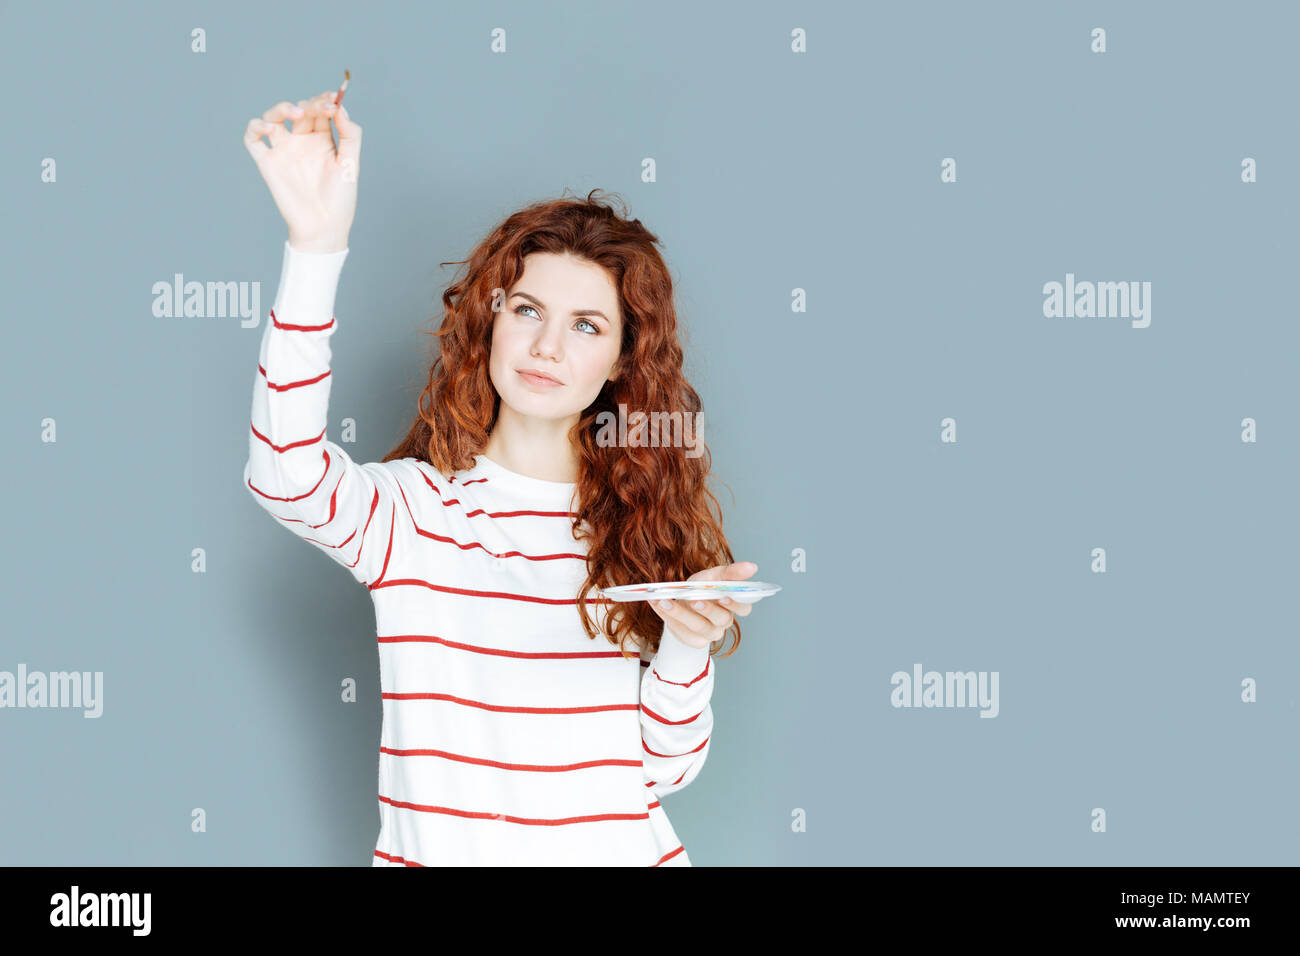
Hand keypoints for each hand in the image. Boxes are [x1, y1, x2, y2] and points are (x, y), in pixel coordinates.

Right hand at [242, 89, 361, 251]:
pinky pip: (252, 138)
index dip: (325, 100)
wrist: (323, 228)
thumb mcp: (351, 164)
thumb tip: (340, 107)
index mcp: (323, 140)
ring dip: (281, 107)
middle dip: (311, 104)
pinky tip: (270, 128)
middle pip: (300, 109)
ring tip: (295, 113)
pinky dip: (256, 126)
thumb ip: (350, 134)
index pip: (320, 110)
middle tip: (322, 109)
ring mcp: (283, 150)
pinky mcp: (267, 162)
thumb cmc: (340, 200)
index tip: (333, 99)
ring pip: (273, 116)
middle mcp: (301, 142)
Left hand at [650, 561, 757, 649]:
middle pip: (720, 618)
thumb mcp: (714, 576)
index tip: (724, 594)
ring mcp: (710, 633)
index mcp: (734, 604)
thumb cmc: (702, 588)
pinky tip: (658, 605)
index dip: (736, 603)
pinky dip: (668, 617)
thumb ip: (731, 573)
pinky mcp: (694, 640)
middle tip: (694, 598)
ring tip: (666, 600)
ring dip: (680, 613)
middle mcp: (724, 621)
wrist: (682, 603)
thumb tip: (752, 567)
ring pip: (698, 626)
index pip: (744, 607)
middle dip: (707, 608)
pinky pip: (681, 631)